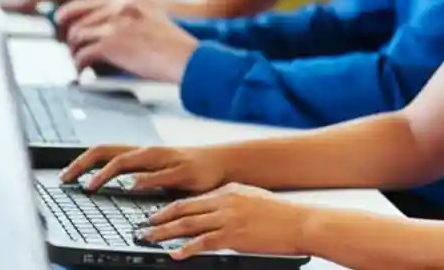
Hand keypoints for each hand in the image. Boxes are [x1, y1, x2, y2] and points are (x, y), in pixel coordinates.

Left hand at [60, 144, 227, 194]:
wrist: (222, 162)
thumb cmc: (187, 168)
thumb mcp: (156, 170)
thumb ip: (136, 174)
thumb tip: (108, 183)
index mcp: (140, 153)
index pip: (104, 151)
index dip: (82, 161)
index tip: (65, 175)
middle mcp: (149, 153)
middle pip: (110, 151)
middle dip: (84, 163)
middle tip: (67, 178)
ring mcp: (165, 160)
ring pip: (130, 160)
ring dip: (107, 172)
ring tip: (91, 185)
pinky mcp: (182, 171)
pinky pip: (159, 174)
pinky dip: (143, 179)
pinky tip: (131, 186)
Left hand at [65, 0, 197, 81]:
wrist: (188, 59)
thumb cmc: (177, 46)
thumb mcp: (154, 19)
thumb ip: (131, 18)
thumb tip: (105, 30)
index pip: (89, 3)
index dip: (70, 13)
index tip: (61, 21)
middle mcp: (121, 7)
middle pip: (79, 20)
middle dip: (73, 38)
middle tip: (74, 50)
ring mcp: (115, 25)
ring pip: (77, 36)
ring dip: (74, 52)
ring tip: (79, 62)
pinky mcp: (112, 45)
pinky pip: (83, 54)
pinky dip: (79, 65)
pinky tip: (83, 71)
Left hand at [140, 184, 312, 259]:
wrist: (300, 222)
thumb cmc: (281, 215)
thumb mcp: (254, 199)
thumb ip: (233, 202)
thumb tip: (216, 210)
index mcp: (229, 190)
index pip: (193, 199)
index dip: (171, 207)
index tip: (157, 213)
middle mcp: (225, 201)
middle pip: (184, 209)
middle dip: (160, 218)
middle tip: (143, 226)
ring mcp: (228, 218)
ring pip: (188, 225)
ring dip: (165, 233)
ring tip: (149, 239)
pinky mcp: (233, 235)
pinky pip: (203, 242)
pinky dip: (186, 248)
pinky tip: (175, 254)